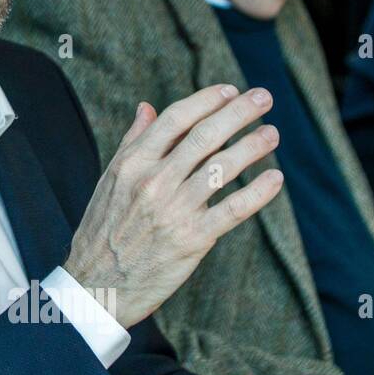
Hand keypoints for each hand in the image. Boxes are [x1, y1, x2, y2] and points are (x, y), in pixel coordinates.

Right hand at [64, 84, 283, 327]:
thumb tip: (147, 107)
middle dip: (239, 112)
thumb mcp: (110, 180)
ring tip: (272, 134)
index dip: (207, 100)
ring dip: (253, 146)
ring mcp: (174, 210)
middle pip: (204, 136)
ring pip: (222, 168)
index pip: (175, 119)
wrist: (98, 283)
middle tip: (263, 97)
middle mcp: (153, 182)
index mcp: (132, 164)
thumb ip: (132, 142)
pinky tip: (275, 178)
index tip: (231, 91)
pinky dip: (258, 192)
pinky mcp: (193, 239)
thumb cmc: (104, 229)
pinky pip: (234, 209)